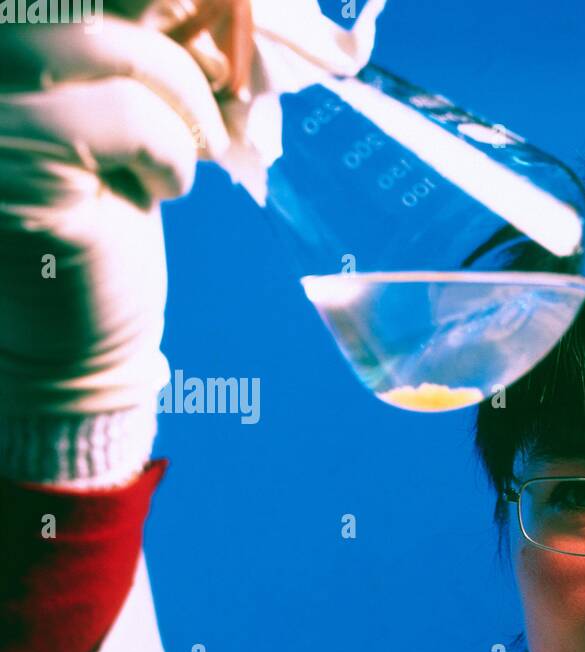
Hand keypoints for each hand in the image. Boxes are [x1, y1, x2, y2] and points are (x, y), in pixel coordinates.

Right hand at [0, 7, 240, 481]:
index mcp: (0, 45)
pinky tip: (166, 187)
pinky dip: (172, 149)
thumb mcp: (116, 109)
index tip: (192, 8)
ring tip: (195, 150)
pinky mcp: (11, 166)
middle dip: (170, 35)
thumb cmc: (99, 220)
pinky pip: (127, 116)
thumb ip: (127, 42)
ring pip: (106, 47)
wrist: (76, 338)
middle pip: (80, 0)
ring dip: (181, 98)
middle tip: (216, 86)